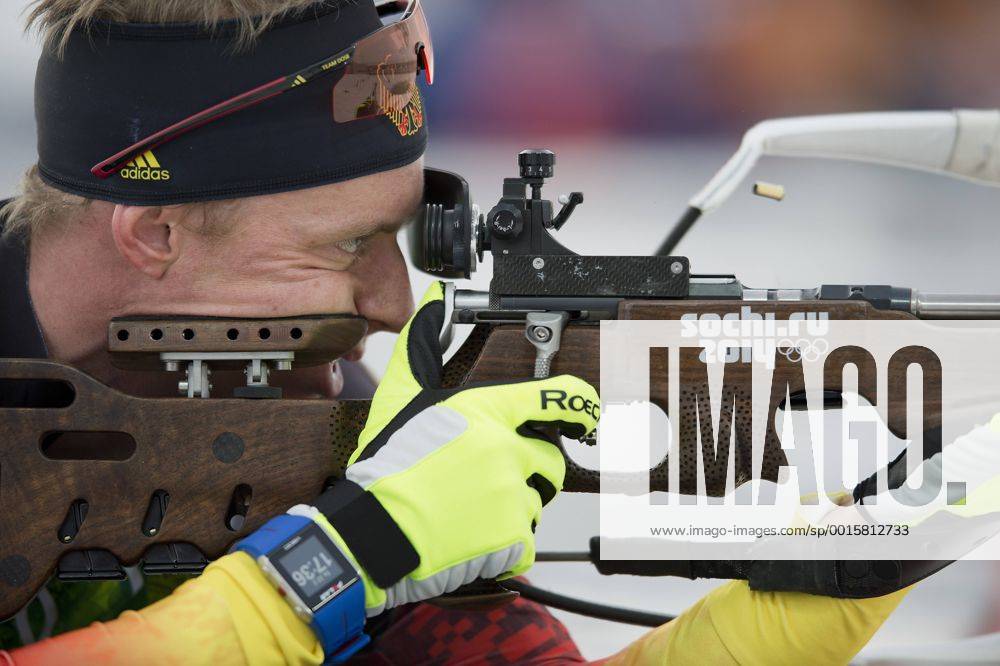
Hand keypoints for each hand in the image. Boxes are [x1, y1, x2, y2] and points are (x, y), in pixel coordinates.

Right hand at [345, 282, 598, 613]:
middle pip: (549, 459)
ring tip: (471, 508)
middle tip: (486, 480)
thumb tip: (435, 298)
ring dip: (514, 506)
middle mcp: (507, 452)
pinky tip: (472, 536)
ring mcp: (513, 497)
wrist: (372, 535)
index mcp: (487, 414)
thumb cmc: (386, 468)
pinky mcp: (513, 540)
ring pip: (537, 501)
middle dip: (528, 469)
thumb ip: (423, 341)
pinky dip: (506, 543)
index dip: (580, 406)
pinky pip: (527, 541)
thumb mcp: (399, 396)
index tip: (587, 417)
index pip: (556, 399)